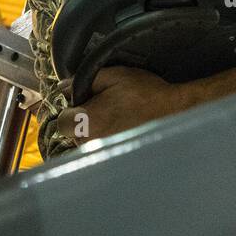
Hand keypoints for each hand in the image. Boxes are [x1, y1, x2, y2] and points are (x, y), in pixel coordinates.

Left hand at [55, 66, 187, 145]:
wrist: (174, 113)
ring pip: (86, 144)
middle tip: (100, 106)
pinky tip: (120, 128)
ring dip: (92, 132)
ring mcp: (104, 155)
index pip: (61, 122)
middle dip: (81, 120)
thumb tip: (64, 87)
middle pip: (72, 134)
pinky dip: (105, 140)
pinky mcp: (116, 159)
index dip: (69, 109)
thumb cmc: (144, 93)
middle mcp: (92, 144)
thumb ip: (82, 80)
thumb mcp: (113, 76)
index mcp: (88, 123)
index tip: (81, 101)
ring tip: (114, 117)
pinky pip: (101, 150)